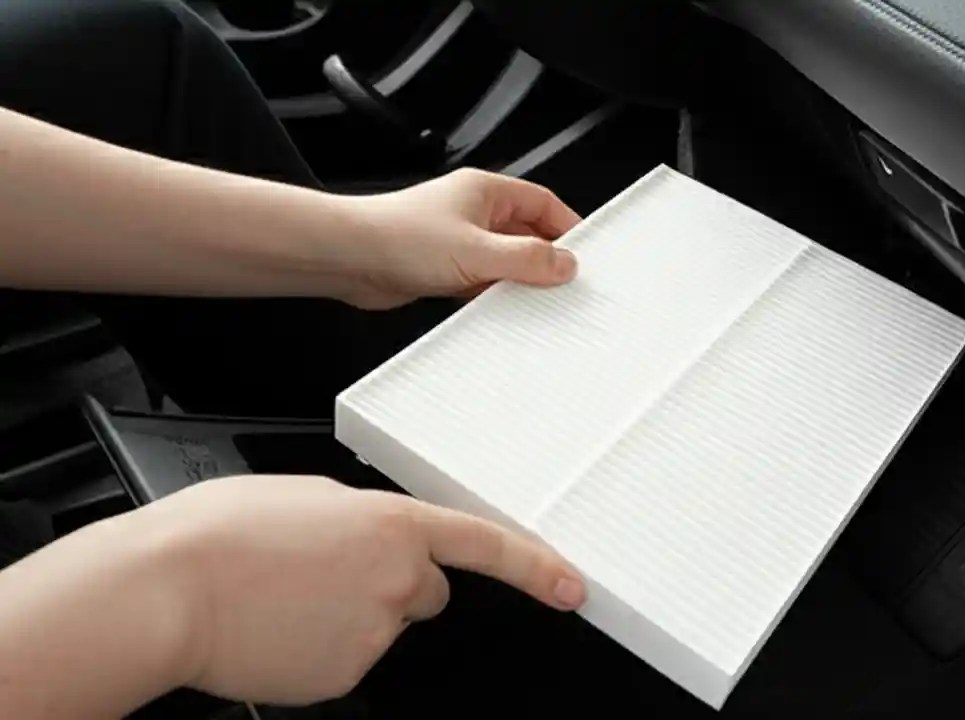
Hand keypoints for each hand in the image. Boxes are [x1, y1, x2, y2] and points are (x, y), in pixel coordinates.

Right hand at [136, 474, 586, 705]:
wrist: (166, 593)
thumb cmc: (221, 534)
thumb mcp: (305, 496)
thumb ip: (359, 516)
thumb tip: (368, 534)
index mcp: (392, 525)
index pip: (486, 545)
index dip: (535, 566)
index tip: (570, 585)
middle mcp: (397, 581)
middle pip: (427, 592)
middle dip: (396, 584)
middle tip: (331, 574)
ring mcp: (373, 635)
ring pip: (382, 626)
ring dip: (350, 614)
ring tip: (288, 596)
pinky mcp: (343, 676)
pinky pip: (347, 658)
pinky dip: (322, 646)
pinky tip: (281, 627)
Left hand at [335, 168, 582, 308]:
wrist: (347, 258)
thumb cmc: (397, 236)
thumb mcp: (477, 251)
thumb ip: (526, 259)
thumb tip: (564, 263)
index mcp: (485, 191)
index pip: (543, 203)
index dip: (567, 226)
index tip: (583, 253)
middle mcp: (473, 212)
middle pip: (526, 235)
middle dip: (542, 260)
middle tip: (560, 283)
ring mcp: (458, 241)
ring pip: (503, 262)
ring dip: (514, 281)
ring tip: (525, 299)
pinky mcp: (443, 268)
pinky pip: (481, 282)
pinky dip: (490, 296)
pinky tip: (494, 309)